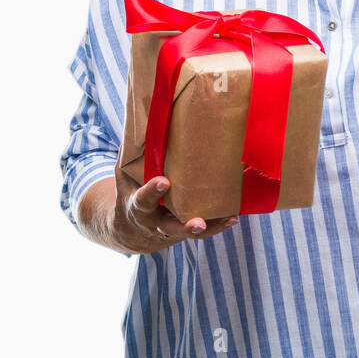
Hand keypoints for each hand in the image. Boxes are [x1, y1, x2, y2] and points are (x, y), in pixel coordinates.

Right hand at [111, 155, 239, 254]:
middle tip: (199, 223)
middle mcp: (155, 222)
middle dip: (185, 226)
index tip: (164, 181)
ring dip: (211, 227)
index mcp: (138, 207)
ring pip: (192, 232)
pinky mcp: (186, 230)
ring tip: (229, 218)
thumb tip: (141, 125)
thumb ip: (130, 156)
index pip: (144, 199)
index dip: (153, 191)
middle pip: (170, 227)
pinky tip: (233, 217)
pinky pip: (205, 231)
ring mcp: (173, 228)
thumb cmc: (131, 193)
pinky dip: (219, 225)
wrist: (132, 229)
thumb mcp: (125, 177)